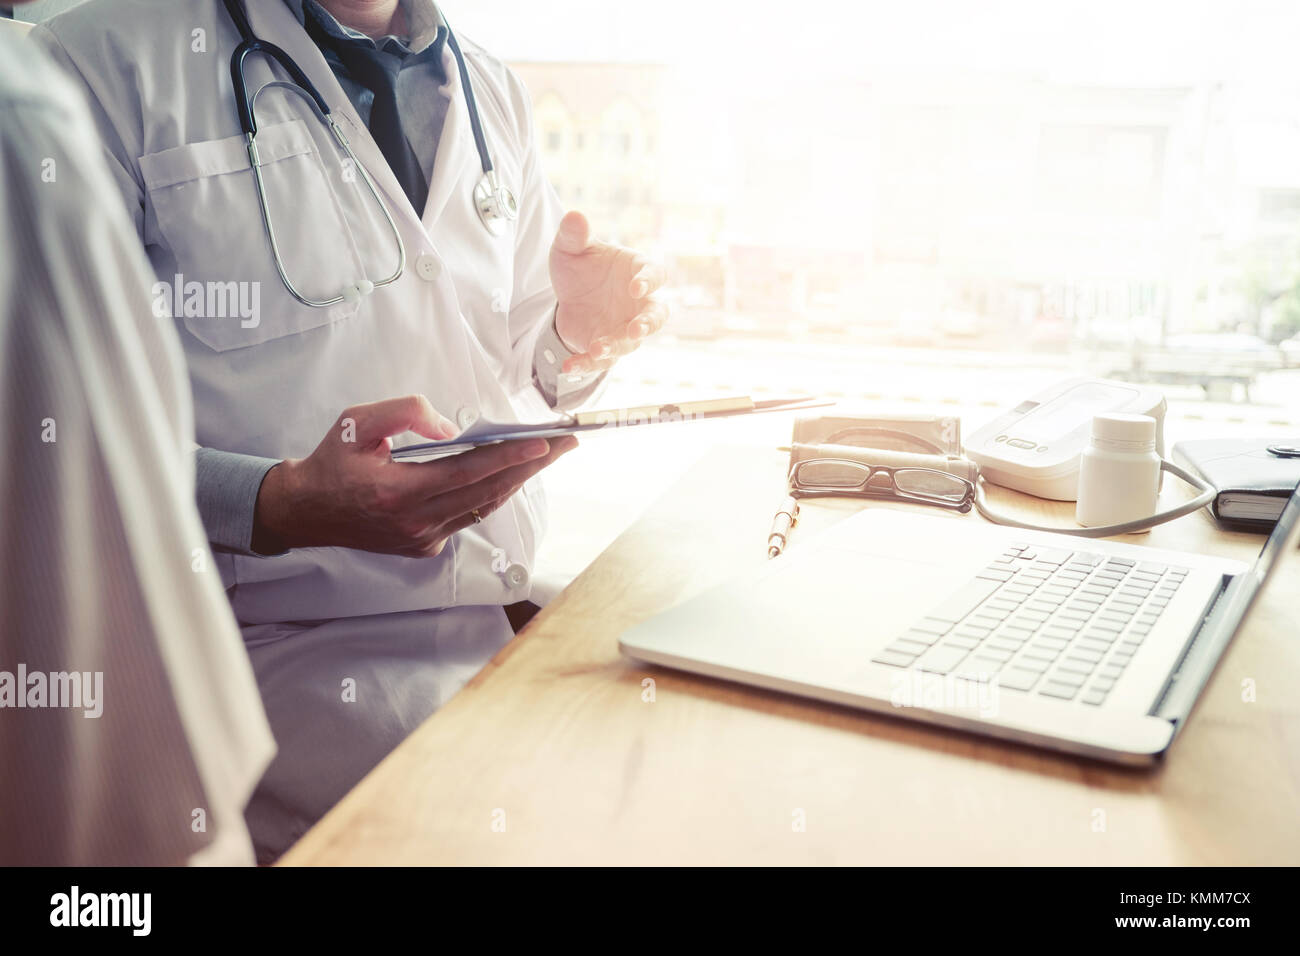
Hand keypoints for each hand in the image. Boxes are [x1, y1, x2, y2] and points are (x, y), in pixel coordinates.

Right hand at [252, 394, 576, 556]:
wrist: (307, 511)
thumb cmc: (333, 461)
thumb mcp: (357, 422)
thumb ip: (405, 412)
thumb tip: (450, 427)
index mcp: (397, 492)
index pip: (468, 472)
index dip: (509, 457)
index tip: (544, 443)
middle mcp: (415, 522)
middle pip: (487, 491)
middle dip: (530, 466)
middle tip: (566, 444)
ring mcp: (422, 539)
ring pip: (483, 507)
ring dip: (519, 481)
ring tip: (549, 456)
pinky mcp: (424, 546)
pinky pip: (469, 516)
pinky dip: (493, 494)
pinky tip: (512, 475)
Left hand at [549, 210, 668, 374]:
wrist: (569, 295)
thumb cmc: (581, 265)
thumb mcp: (570, 248)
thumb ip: (574, 234)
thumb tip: (575, 216)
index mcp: (638, 272)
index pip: (656, 275)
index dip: (650, 281)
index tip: (636, 285)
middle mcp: (638, 303)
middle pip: (656, 316)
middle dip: (648, 324)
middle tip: (637, 329)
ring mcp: (625, 327)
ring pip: (630, 343)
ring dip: (616, 346)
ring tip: (597, 349)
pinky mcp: (608, 346)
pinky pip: (602, 361)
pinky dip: (586, 365)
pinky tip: (568, 367)